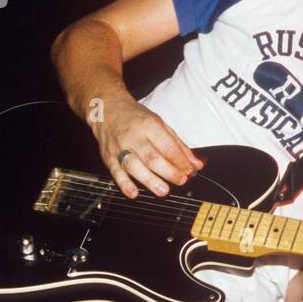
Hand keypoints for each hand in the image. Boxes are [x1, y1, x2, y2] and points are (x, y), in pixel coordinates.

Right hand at [85, 91, 204, 197]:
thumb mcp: (161, 124)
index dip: (180, 161)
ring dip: (150, 181)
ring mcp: (119, 147)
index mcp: (149, 125)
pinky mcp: (108, 157)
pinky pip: (116, 172)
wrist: (106, 108)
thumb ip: (179, 145)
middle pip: (152, 158)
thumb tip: (196, 164)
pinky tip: (134, 193)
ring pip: (134, 167)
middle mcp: (133, 136)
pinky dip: (124, 184)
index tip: (189, 171)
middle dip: (169, 172)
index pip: (167, 146)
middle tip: (180, 180)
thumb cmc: (136, 117)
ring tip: (162, 191)